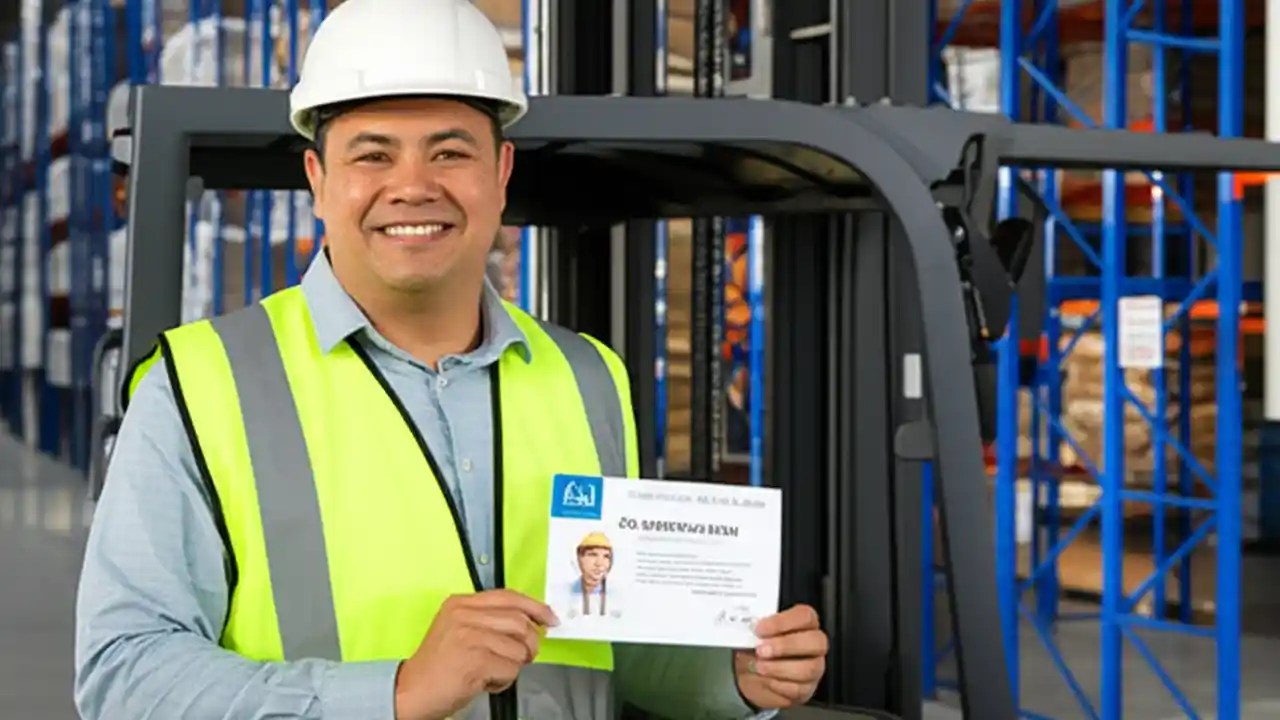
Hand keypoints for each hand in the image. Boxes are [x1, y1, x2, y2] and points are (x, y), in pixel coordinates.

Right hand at [394, 589, 559, 719]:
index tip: (550, 618)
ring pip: (518, 647)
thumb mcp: (458, 630)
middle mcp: (464, 615)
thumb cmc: (438, 667)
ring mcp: (469, 636)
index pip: (508, 596)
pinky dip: (504, 680)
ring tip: (493, 672)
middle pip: (519, 621)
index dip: (535, 607)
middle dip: (530, 643)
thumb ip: (488, 620)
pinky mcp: (475, 660)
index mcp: (460, 603)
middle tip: (525, 657)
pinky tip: (486, 682)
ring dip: (513, 666)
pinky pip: (511, 668)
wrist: (411, 692)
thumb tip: (530, 623)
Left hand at [733, 604, 827, 709]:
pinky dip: (778, 685)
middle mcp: (815, 644)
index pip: (805, 616)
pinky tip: (765, 680)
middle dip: (785, 646)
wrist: (752, 672)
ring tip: (759, 666)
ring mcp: (814, 668)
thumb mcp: (754, 633)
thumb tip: (749, 630)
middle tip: (761, 649)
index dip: (782, 622)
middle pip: (815, 642)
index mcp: (805, 623)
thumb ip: (756, 629)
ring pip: (809, 668)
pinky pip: (798, 688)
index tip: (759, 628)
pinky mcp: (806, 689)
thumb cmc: (757, 646)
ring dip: (779, 668)